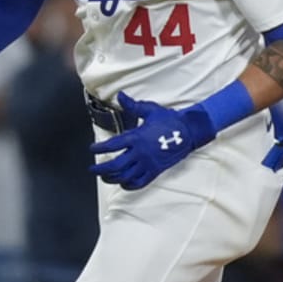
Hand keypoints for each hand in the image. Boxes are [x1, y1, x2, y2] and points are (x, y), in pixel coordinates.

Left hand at [89, 92, 213, 189]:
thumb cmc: (170, 120)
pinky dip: (129, 185)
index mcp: (137, 136)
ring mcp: (149, 163)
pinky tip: (123, 184)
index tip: (92, 149)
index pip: (112, 145)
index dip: (99, 148)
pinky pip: (140, 183)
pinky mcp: (156, 171)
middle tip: (92, 169)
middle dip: (101, 169)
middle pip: (115, 165)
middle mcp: (141, 152)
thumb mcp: (149, 110)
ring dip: (112, 178)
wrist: (190, 131)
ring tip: (104, 177)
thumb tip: (120, 96)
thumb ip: (132, 105)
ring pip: (126, 176)